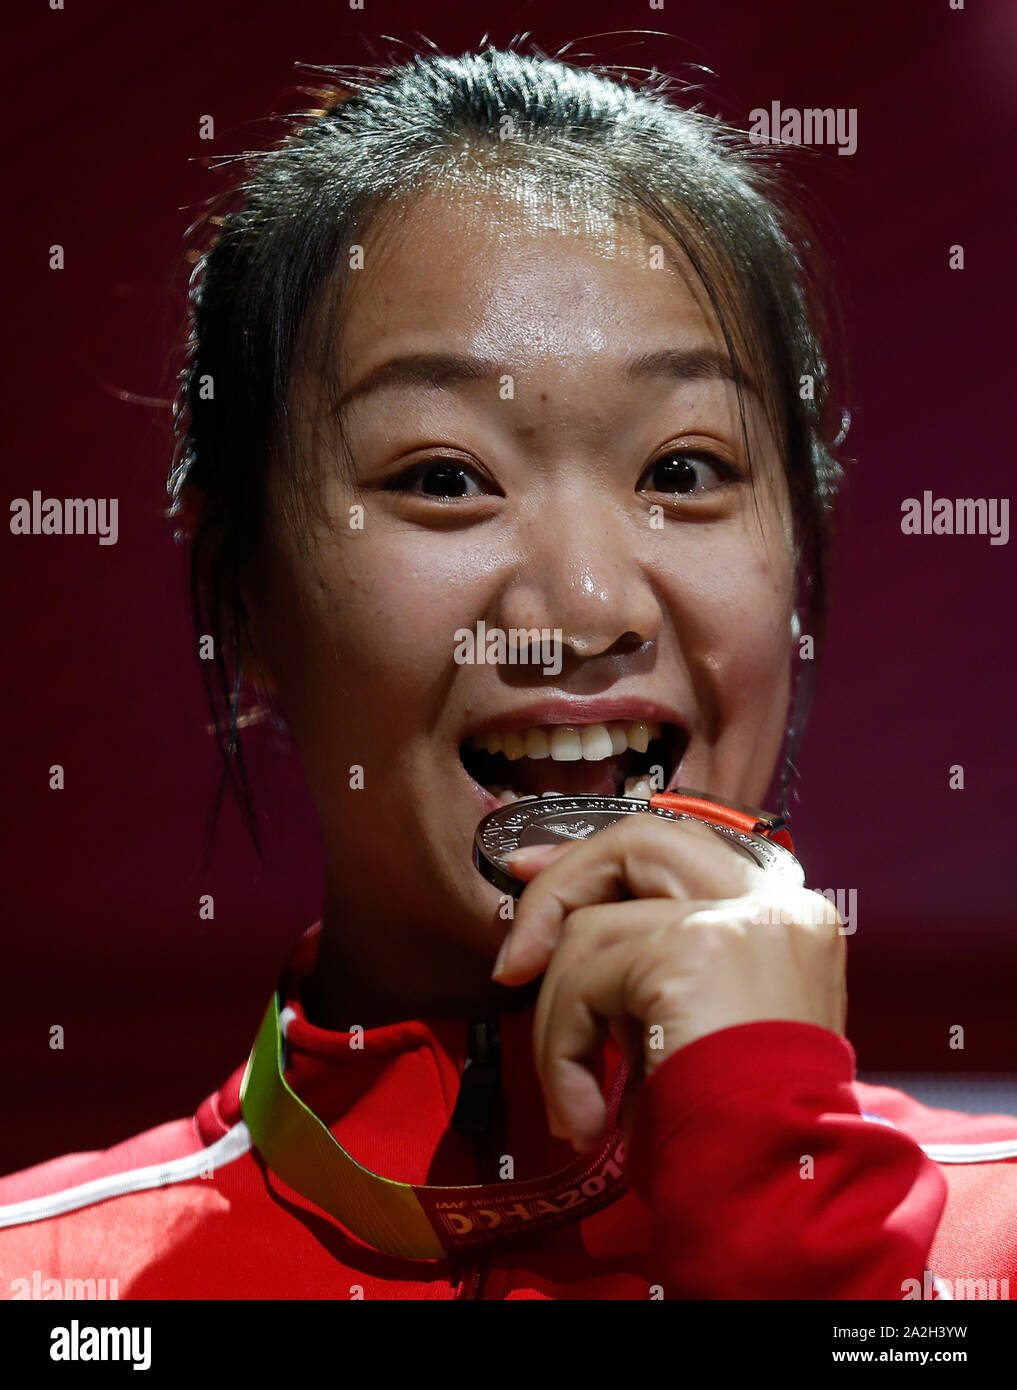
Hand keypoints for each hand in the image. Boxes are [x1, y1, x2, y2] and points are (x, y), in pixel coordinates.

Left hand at [491, 815, 846, 1150]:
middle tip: (512, 962)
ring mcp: (733, 919)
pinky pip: (581, 980)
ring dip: (558, 1021)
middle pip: (637, 841)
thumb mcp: (707, 1029)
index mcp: (787, 917)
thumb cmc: (746, 1137)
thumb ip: (654, 972)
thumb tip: (557, 943)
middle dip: (558, 891)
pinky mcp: (688, 951)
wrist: (788, 1195)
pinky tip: (582, 1113)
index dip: (599, 856)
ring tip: (574, 1099)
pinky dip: (562, 1049)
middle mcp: (772, 902)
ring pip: (592, 928)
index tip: (532, 873)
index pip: (681, 846)